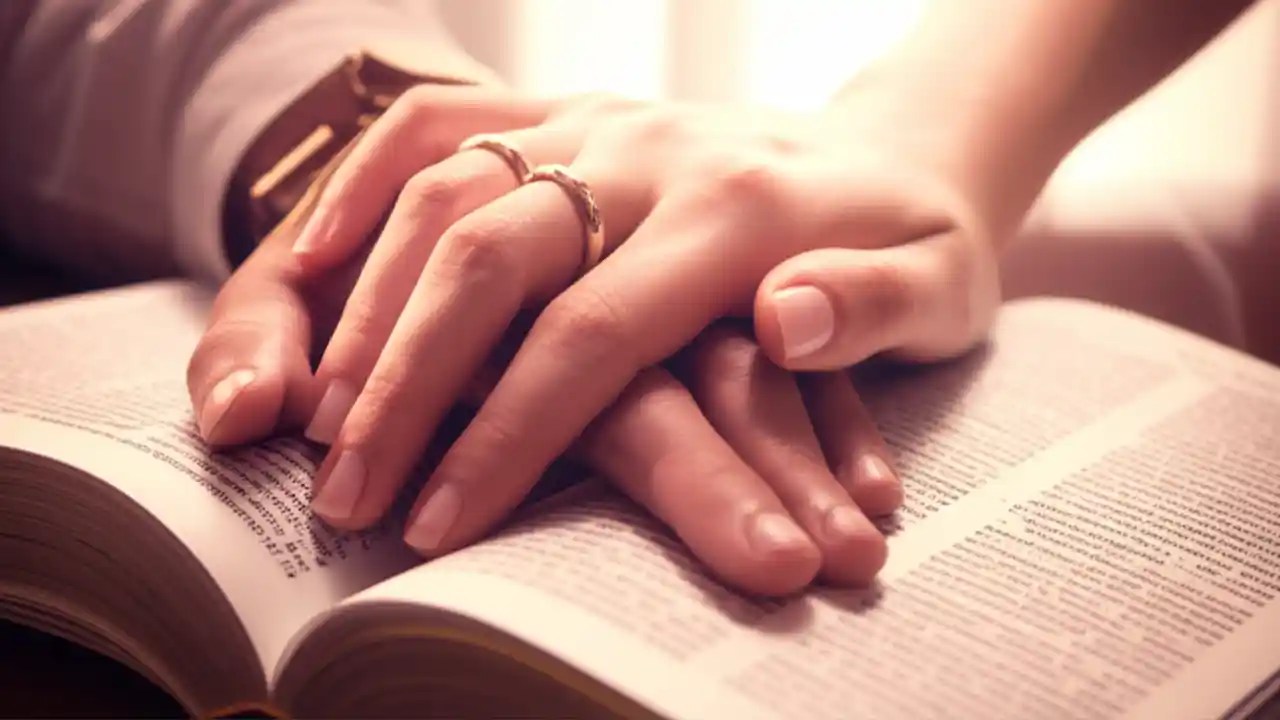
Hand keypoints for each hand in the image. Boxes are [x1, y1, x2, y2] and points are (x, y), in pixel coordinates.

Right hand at [188, 88, 901, 593]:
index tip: (442, 524)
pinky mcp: (565, 114)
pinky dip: (362, 183)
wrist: (904, 146)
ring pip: (448, 192)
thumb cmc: (924, 238)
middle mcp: (650, 150)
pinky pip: (439, 122)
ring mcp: (597, 122)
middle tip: (346, 496)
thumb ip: (876, 305)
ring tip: (315, 420)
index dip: (512, 430)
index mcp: (738, 209)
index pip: (596, 330)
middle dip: (407, 386)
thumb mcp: (944, 281)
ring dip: (370, 308)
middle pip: (492, 258)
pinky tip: (309, 258)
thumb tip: (788, 318)